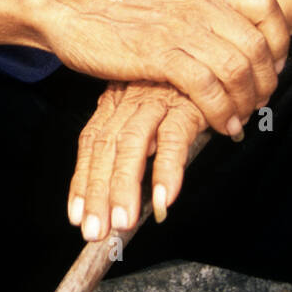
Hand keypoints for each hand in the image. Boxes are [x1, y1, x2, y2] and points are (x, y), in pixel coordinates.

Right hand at [43, 0, 289, 137]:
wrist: (70, 12)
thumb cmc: (118, 12)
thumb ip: (201, 10)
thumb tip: (232, 36)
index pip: (265, 7)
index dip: (280, 42)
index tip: (274, 68)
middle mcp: (198, 1)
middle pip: (257, 45)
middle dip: (266, 82)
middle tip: (258, 104)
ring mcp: (179, 26)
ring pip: (237, 68)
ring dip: (245, 102)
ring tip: (240, 121)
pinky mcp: (159, 53)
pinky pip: (207, 87)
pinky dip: (221, 111)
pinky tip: (220, 125)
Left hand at [67, 80, 209, 240]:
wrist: (216, 59)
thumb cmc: (184, 88)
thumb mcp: (151, 108)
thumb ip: (136, 140)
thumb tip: (123, 191)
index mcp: (118, 101)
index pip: (91, 141)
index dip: (81, 180)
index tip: (74, 215)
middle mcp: (132, 100)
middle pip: (106, 147)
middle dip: (97, 192)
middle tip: (94, 231)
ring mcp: (158, 101)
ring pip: (133, 143)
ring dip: (124, 185)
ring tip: (122, 222)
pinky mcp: (187, 104)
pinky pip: (174, 139)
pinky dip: (167, 170)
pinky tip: (162, 199)